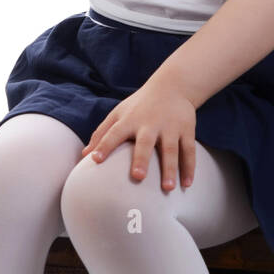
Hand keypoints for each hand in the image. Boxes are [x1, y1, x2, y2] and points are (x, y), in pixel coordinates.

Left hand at [80, 78, 195, 190]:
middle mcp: (150, 123)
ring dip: (170, 169)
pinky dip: (190, 167)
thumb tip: (84, 156)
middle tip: (138, 177)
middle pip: (145, 143)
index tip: (95, 160)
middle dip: (142, 159)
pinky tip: (187, 184)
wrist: (173, 86)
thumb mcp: (119, 113)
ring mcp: (170, 127)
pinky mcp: (186, 130)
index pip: (114, 133)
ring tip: (168, 188)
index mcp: (130, 120)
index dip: (104, 145)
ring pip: (171, 149)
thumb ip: (102, 133)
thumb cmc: (139, 105)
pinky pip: (189, 150)